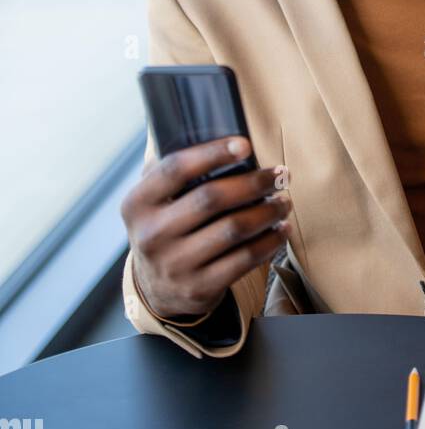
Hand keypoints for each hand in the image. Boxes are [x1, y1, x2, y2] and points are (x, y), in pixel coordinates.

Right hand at [120, 136, 292, 320]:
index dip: (212, 153)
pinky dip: (269, 242)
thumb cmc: (165, 226)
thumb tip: (221, 140)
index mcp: (137, 203)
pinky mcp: (199, 288)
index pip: (176, 169)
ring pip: (233, 229)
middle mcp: (152, 235)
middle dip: (253, 183)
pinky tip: (281, 229)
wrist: (155, 289)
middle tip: (280, 175)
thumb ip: (173, 170)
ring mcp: (175, 264)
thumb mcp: (154, 200)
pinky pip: (244, 259)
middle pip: (211, 198)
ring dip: (268, 211)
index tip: (245, 144)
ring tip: (283, 201)